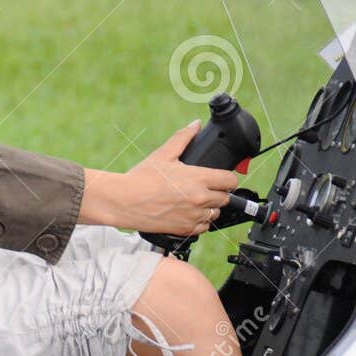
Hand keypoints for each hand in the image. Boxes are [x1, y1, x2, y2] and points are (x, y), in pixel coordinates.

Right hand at [80, 120, 238, 235]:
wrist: (124, 202)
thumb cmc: (141, 178)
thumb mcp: (163, 155)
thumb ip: (182, 138)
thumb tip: (195, 125)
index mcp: (198, 178)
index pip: (231, 180)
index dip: (226, 177)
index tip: (220, 177)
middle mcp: (200, 199)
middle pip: (226, 198)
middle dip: (217, 192)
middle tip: (202, 187)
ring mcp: (194, 216)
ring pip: (215, 213)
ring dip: (209, 207)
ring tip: (192, 199)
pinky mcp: (187, 230)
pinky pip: (204, 227)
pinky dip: (199, 221)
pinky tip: (186, 212)